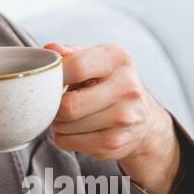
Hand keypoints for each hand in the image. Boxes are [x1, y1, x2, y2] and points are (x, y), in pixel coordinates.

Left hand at [45, 42, 181, 193]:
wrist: (144, 117)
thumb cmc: (110, 83)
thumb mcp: (96, 60)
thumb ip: (71, 54)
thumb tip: (50, 50)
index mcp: (117, 59)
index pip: (77, 67)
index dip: (54, 76)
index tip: (48, 80)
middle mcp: (126, 87)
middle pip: (69, 105)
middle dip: (54, 106)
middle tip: (55, 103)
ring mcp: (123, 118)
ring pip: (66, 127)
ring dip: (57, 123)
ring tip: (66, 116)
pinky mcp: (115, 142)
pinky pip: (70, 143)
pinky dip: (63, 138)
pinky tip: (73, 130)